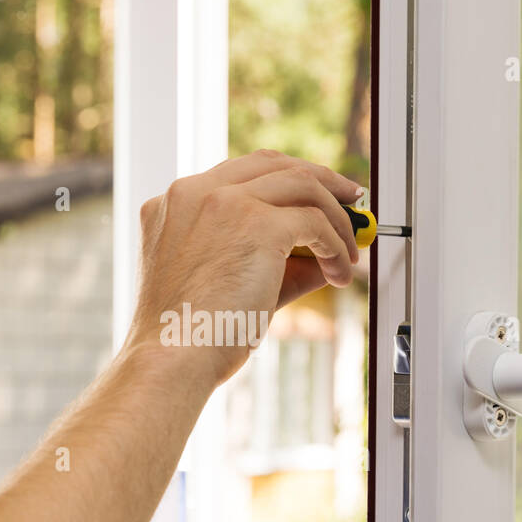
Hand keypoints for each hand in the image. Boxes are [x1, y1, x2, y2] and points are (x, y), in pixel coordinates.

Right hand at [123, 149, 362, 391]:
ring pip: (302, 184)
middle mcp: (195, 192)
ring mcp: (225, 202)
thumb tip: (323, 255)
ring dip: (336, 217)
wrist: (171, 358)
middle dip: (320, 180)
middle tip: (348, 201)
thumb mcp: (223, 281)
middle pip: (274, 163)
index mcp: (176, 203)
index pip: (241, 172)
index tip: (311, 197)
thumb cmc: (189, 333)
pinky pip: (315, 222)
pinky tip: (339, 272)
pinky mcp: (257, 224)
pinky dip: (337, 245)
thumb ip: (270, 260)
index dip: (285, 179)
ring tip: (349, 249)